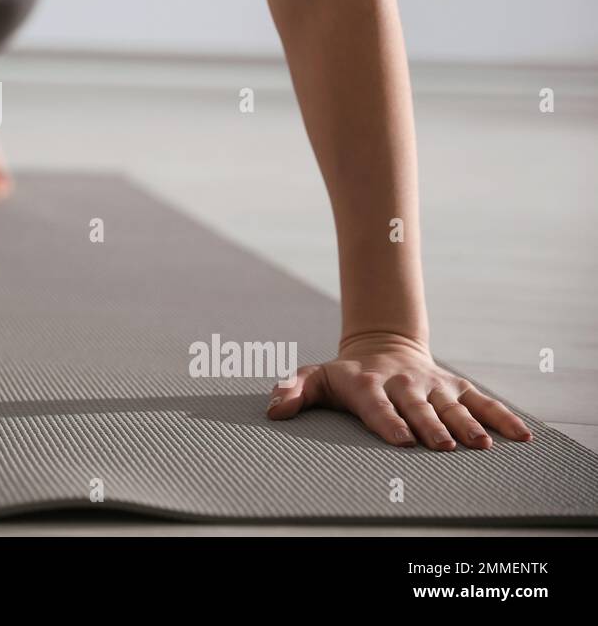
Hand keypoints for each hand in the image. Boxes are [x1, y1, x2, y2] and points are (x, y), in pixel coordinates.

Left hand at [265, 332, 531, 449]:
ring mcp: (433, 385)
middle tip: (443, 446)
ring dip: (467, 425)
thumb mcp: (316, 378)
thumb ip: (293, 390)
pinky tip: (520, 437)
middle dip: (429, 426)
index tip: (400, 439)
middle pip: (418, 407)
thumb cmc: (345, 376)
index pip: (377, 405)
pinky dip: (501, 417)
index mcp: (369, 384)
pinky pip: (483, 401)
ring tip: (480, 446)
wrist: (383, 348)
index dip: (388, 420)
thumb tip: (273, 408)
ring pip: (452, 406)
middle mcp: (404, 384)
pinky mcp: (456, 387)